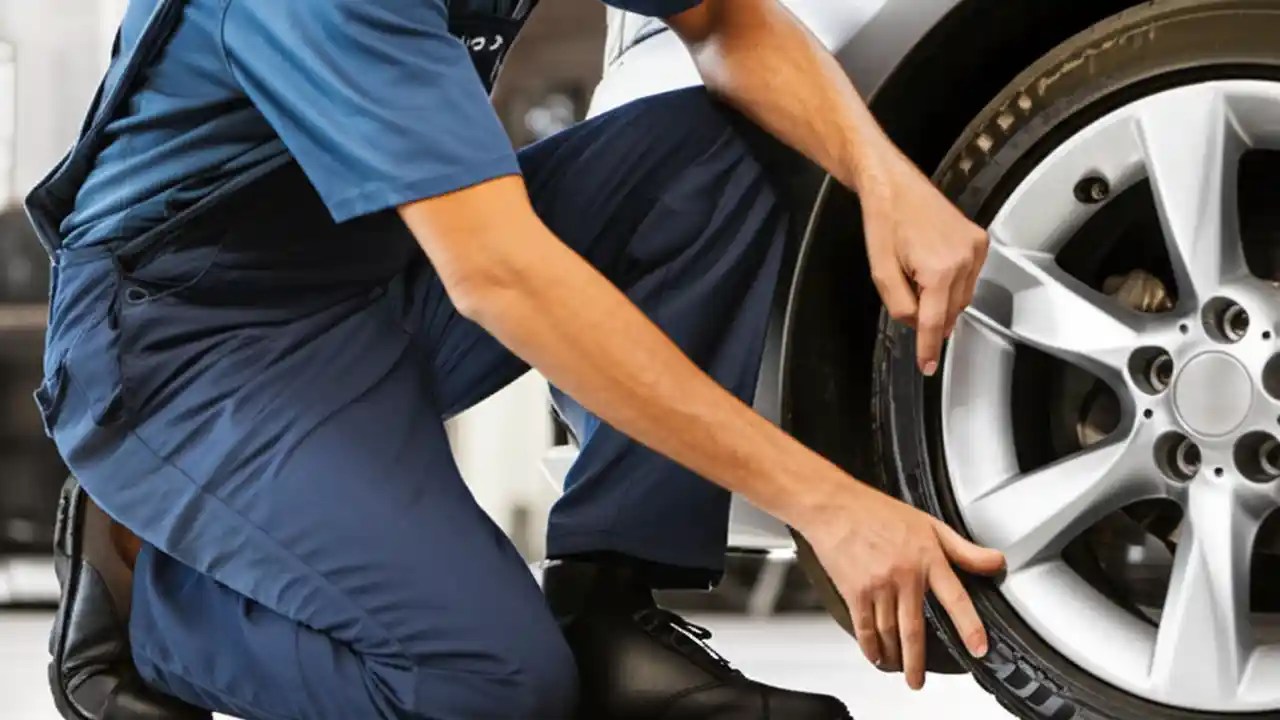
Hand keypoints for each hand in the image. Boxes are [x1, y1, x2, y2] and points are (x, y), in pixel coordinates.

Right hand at [801, 485, 1004, 689]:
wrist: (834, 506)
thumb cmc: (878, 511)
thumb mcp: (929, 524)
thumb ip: (964, 549)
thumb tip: (996, 562)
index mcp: (927, 558)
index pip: (955, 598)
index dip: (969, 626)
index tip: (978, 649)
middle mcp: (904, 575)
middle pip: (914, 630)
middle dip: (917, 662)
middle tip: (918, 681)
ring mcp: (878, 585)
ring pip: (889, 632)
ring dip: (893, 656)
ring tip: (898, 667)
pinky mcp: (854, 591)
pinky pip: (864, 627)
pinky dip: (870, 646)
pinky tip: (875, 654)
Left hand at [858, 155, 988, 375]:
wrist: (893, 184)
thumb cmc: (884, 220)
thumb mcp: (880, 271)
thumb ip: (899, 305)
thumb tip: (914, 324)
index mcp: (939, 270)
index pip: (935, 322)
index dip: (928, 348)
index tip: (928, 366)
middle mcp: (964, 259)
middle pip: (951, 311)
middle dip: (931, 318)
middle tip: (910, 304)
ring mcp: (975, 249)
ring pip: (963, 297)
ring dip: (943, 301)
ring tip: (917, 279)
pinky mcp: (979, 240)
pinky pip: (970, 278)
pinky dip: (953, 284)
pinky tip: (934, 270)